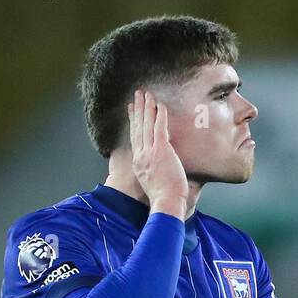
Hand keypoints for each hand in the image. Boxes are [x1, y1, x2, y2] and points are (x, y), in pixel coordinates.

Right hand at [126, 89, 188, 217]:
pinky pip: (159, 128)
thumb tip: (161, 167)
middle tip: (136, 95)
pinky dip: (159, 115)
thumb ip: (154, 171)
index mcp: (139, 164)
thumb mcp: (153, 184)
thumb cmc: (164, 200)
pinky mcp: (161, 151)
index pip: (135, 138)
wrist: (166, 204)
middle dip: (137, 110)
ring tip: (146, 94)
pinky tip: (160, 104)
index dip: (133, 122)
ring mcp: (150, 153)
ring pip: (146, 125)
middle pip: (138, 128)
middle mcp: (141, 156)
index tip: (131, 110)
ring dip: (146, 107)